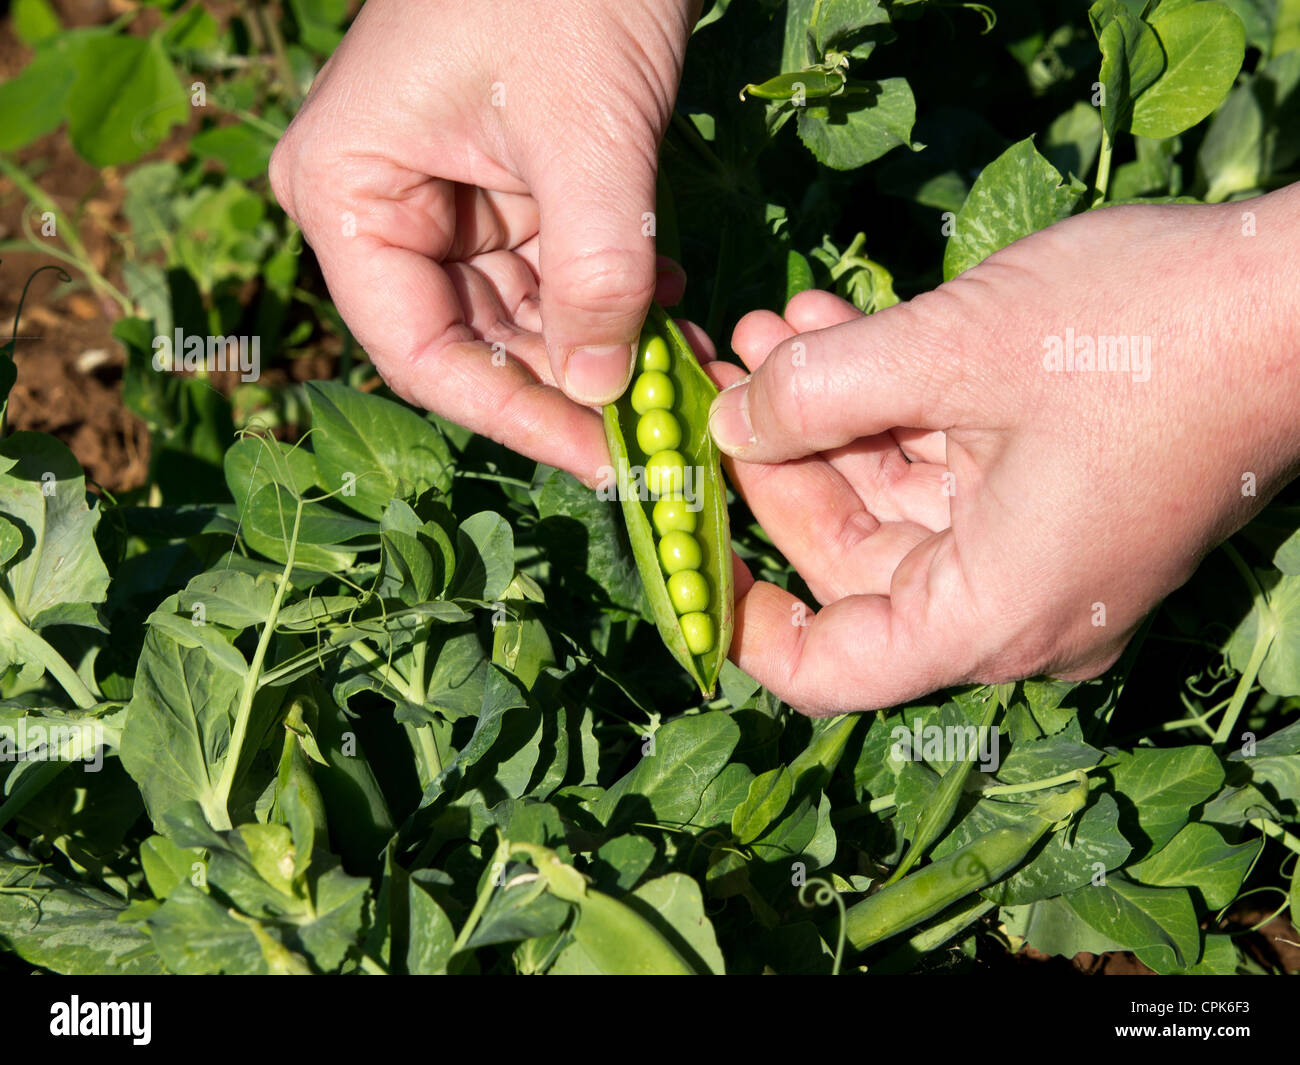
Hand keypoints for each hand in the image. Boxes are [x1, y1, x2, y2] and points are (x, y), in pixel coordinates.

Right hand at [270, 0, 697, 484]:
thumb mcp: (585, 138)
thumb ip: (595, 275)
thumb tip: (603, 394)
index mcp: (348, 194)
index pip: (419, 353)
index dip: (513, 416)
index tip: (600, 462)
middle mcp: (381, 208)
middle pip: (474, 342)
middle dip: (573, 385)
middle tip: (662, 427)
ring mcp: (442, 199)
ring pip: (522, 316)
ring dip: (602, 346)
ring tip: (681, 366)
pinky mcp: (501, 187)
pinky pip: (551, 272)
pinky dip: (610, 298)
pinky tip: (670, 307)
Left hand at [707, 189, 1299, 713]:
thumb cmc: (1146, 329)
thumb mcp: (952, 349)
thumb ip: (818, 391)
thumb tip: (730, 420)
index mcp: (994, 614)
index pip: (832, 670)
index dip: (741, 618)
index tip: (684, 542)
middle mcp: (1017, 606)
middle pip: (848, 562)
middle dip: (776, 459)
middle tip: (716, 377)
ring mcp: (1042, 554)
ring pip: (893, 501)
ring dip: (825, 414)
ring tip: (764, 329)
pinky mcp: (1059, 500)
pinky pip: (946, 468)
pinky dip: (889, 405)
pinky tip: (831, 327)